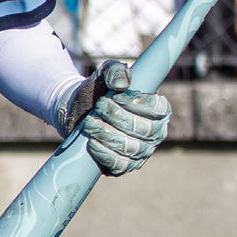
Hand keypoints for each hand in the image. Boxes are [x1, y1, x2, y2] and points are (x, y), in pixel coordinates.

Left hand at [56, 59, 170, 175]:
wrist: (76, 110)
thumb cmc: (98, 90)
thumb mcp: (105, 74)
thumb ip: (115, 71)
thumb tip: (122, 83)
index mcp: (157, 110)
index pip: (160, 109)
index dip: (139, 103)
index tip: (116, 96)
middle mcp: (154, 133)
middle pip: (144, 130)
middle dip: (118, 117)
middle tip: (99, 107)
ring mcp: (140, 152)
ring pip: (131, 148)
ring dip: (107, 134)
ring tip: (89, 123)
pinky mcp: (124, 166)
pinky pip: (119, 165)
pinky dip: (104, 154)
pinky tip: (92, 143)